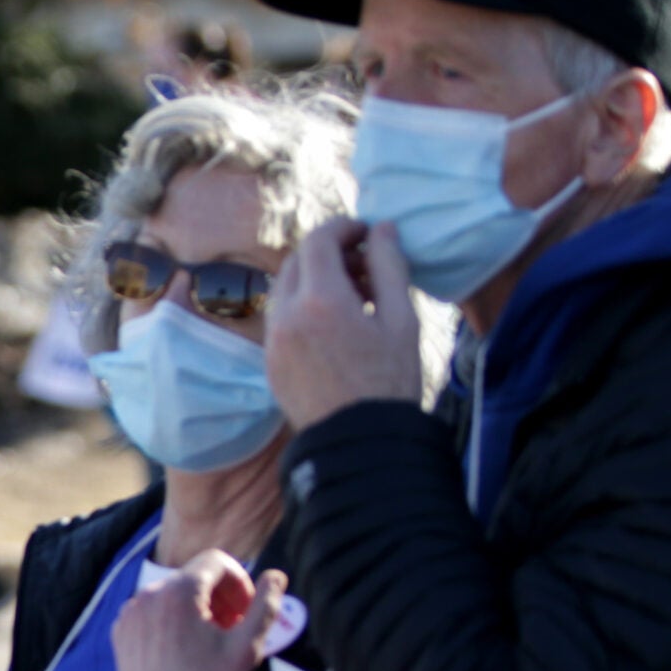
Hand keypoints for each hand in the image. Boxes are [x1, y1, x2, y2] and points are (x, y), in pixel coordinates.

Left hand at [113, 550, 286, 670]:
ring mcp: (129, 612)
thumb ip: (266, 607)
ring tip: (210, 639)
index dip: (240, 580)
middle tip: (234, 626)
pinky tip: (184, 649)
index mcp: (179, 591)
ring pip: (172, 593)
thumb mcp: (247, 647)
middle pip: (194, 576)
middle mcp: (148, 594)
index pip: (218, 560)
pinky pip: (152, 611)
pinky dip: (171, 620)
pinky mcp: (120, 629)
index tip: (247, 608)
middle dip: (220, 595)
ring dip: (196, 607)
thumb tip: (277, 576)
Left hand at [265, 219, 424, 431]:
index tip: (366, 232)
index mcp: (320, 301)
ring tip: (356, 296)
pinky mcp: (268, 362)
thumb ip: (389, 267)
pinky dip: (302, 307)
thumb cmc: (390, 382)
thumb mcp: (402, 319)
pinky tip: (335, 324)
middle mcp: (286, 317)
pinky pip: (280, 320)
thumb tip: (382, 229)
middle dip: (329, 252)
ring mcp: (272, 342)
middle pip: (297, 262)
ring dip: (314, 279)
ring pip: (285, 290)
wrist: (358, 442)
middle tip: (366, 264)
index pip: (319, 241)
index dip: (343, 228)